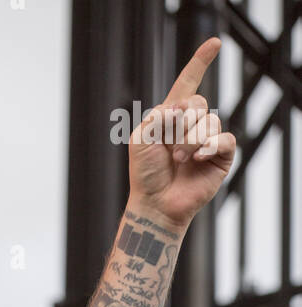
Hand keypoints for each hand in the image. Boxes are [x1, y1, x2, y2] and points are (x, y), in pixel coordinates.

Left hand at [128, 36, 235, 231]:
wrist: (155, 203)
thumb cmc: (145, 174)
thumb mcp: (140, 139)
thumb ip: (157, 116)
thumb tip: (180, 106)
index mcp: (173, 115)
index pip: (189, 82)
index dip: (201, 62)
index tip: (215, 43)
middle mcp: (193, 124)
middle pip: (200, 102)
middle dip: (184, 120)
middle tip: (170, 145)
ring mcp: (208, 140)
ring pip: (211, 121)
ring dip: (192, 139)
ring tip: (179, 158)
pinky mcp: (221, 157)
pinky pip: (225, 139)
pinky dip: (211, 146)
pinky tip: (199, 158)